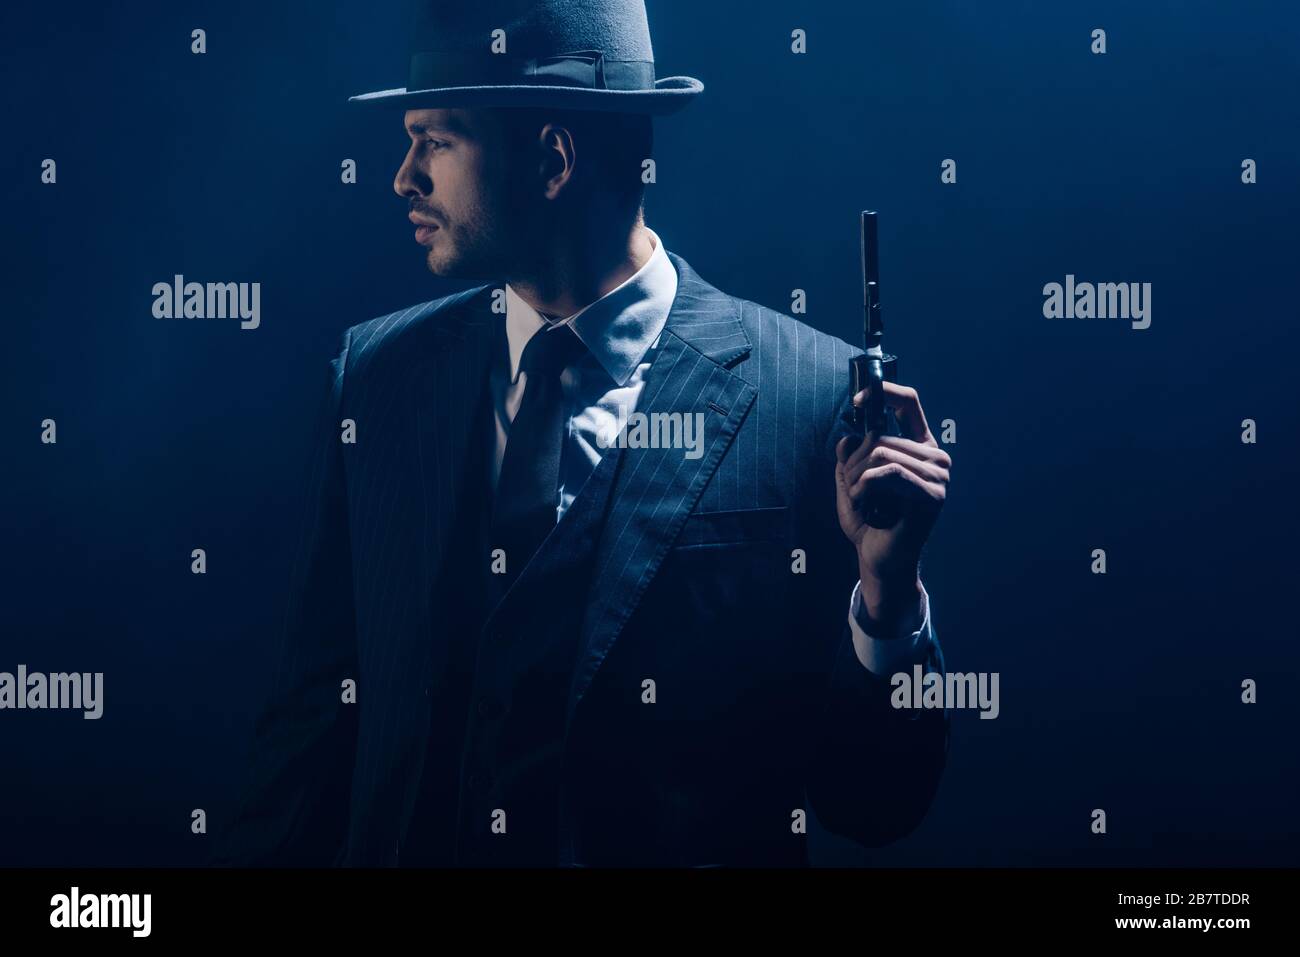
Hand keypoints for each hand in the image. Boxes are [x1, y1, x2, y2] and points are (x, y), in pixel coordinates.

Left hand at [835, 381, 949, 625]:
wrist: (879, 560)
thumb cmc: (869, 522)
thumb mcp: (850, 481)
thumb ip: (848, 456)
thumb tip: (846, 437)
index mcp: (918, 446)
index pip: (908, 402)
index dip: (882, 393)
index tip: (857, 399)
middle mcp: (934, 456)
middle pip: (880, 436)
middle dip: (852, 463)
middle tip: (852, 489)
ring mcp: (938, 474)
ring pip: (880, 452)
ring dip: (856, 478)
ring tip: (861, 500)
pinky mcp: (933, 494)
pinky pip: (888, 472)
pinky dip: (866, 487)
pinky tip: (866, 504)